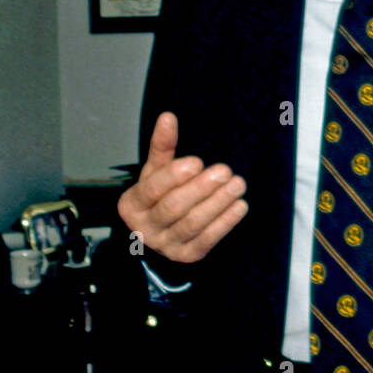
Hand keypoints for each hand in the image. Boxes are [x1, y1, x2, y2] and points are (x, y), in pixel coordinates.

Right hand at [117, 111, 247, 262]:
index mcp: (132, 205)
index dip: (174, 176)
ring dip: (218, 203)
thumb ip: (162, 147)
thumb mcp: (154, 172)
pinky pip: (208, 240)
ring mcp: (166, 245)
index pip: (151, 189)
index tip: (196, 162)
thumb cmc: (157, 199)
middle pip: (173, 207)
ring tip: (237, 184)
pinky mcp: (187, 256)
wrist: (156, 237)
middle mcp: (145, 228)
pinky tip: (239, 206)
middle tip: (224, 170)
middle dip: (201, 188)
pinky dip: (225, 223)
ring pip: (192, 224)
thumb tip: (168, 117)